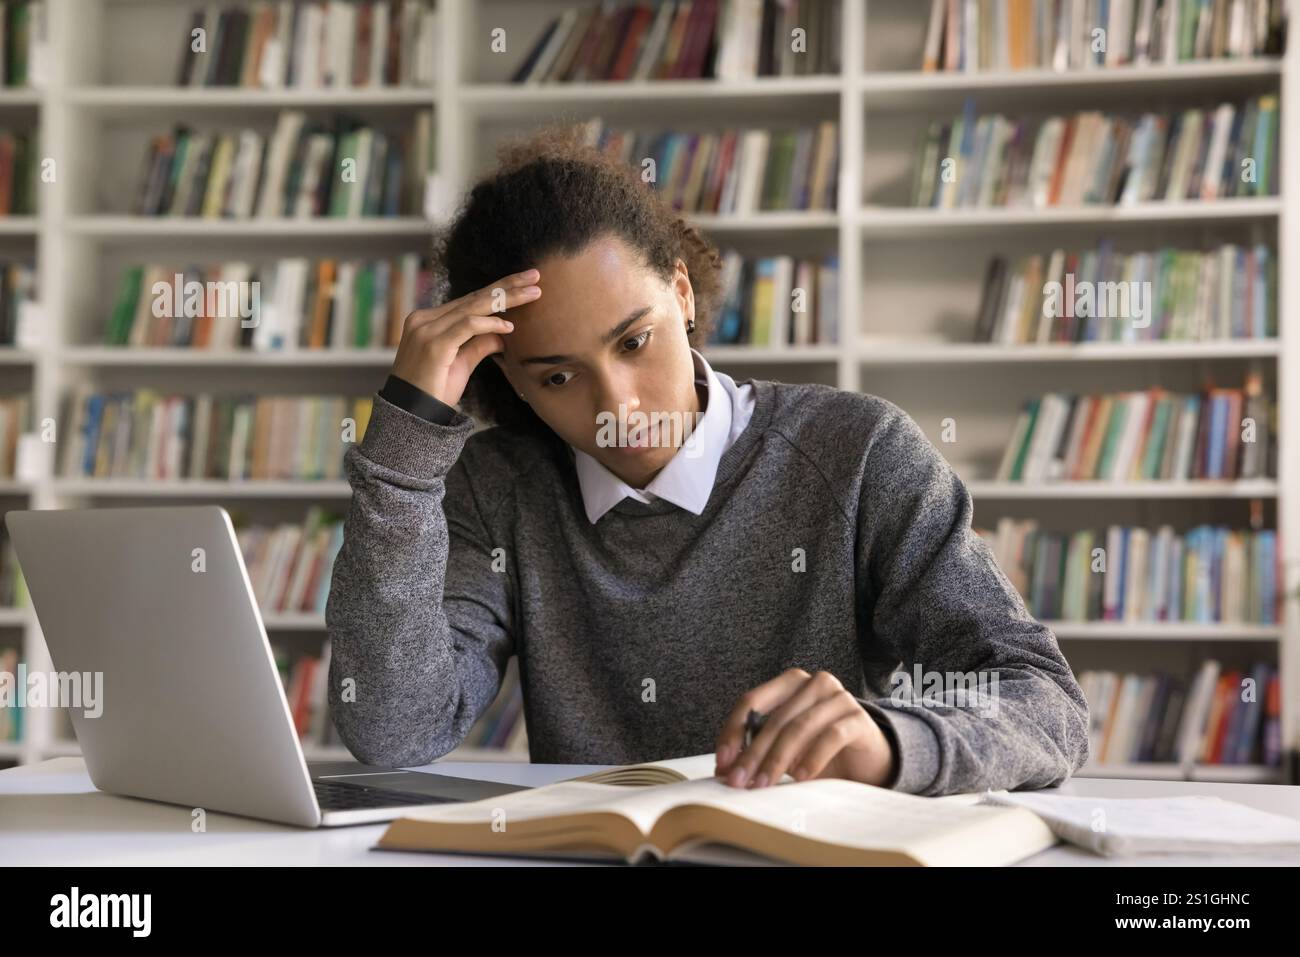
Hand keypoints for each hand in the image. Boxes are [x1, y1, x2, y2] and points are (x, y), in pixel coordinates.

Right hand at [390, 267, 541, 406]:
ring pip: (473, 307)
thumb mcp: (462, 363)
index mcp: (428, 320)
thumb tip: (503, 334)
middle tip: (535, 275)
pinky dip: (490, 324)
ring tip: (533, 293)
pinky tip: (509, 326)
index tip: (524, 283)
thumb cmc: (434, 391)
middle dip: (506, 286)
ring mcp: (427, 330)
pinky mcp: (434, 345)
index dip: (498, 290)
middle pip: (473, 297)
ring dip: (505, 298)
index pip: (469, 300)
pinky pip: (467, 326)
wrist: (412, 415)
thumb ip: (479, 345)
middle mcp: (425, 320)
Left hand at [713, 668, 896, 788]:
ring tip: (763, 784)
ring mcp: (839, 697)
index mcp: (790, 683)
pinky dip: (812, 758)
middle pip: (774, 719)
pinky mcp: (859, 718)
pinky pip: (831, 735)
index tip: (723, 760)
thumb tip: (724, 769)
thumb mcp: (784, 748)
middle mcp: (814, 683)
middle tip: (738, 780)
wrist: (866, 759)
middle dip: (753, 753)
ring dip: (777, 759)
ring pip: (799, 727)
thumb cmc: (819, 749)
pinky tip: (800, 777)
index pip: (752, 701)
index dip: (733, 731)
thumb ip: (757, 750)